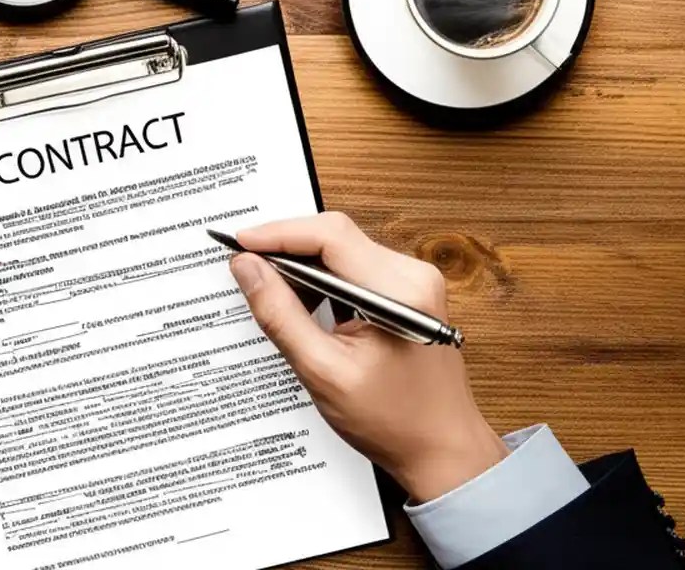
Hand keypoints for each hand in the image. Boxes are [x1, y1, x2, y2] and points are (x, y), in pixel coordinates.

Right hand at [228, 212, 506, 502]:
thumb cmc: (395, 421)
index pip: (330, 236)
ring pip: (343, 253)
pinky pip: (355, 271)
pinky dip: (323, 283)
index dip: (279, 234)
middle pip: (335, 239)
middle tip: (248, 271)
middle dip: (287, 251)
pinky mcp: (408, 295)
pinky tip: (304, 308)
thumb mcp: (323, 371)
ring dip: (304, 270)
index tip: (241, 242)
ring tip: (275, 298)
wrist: (443, 450)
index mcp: (400, 291)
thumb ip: (280, 314)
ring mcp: (414, 284)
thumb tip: (247, 269)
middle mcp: (414, 276)